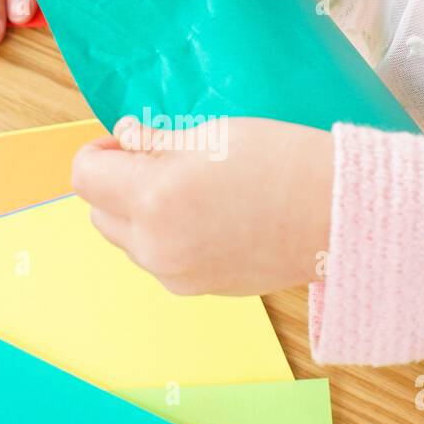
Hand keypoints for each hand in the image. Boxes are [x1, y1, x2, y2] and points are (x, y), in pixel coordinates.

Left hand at [72, 117, 334, 295]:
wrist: (339, 215)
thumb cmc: (283, 162)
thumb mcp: (211, 134)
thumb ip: (154, 141)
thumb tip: (124, 140)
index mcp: (153, 198)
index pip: (84, 177)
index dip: (101, 152)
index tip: (129, 140)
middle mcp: (155, 245)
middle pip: (99, 212)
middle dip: (118, 183)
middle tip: (161, 159)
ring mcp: (175, 273)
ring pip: (127, 240)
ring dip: (139, 212)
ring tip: (189, 190)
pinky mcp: (197, 288)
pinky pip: (159, 259)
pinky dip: (166, 236)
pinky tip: (207, 216)